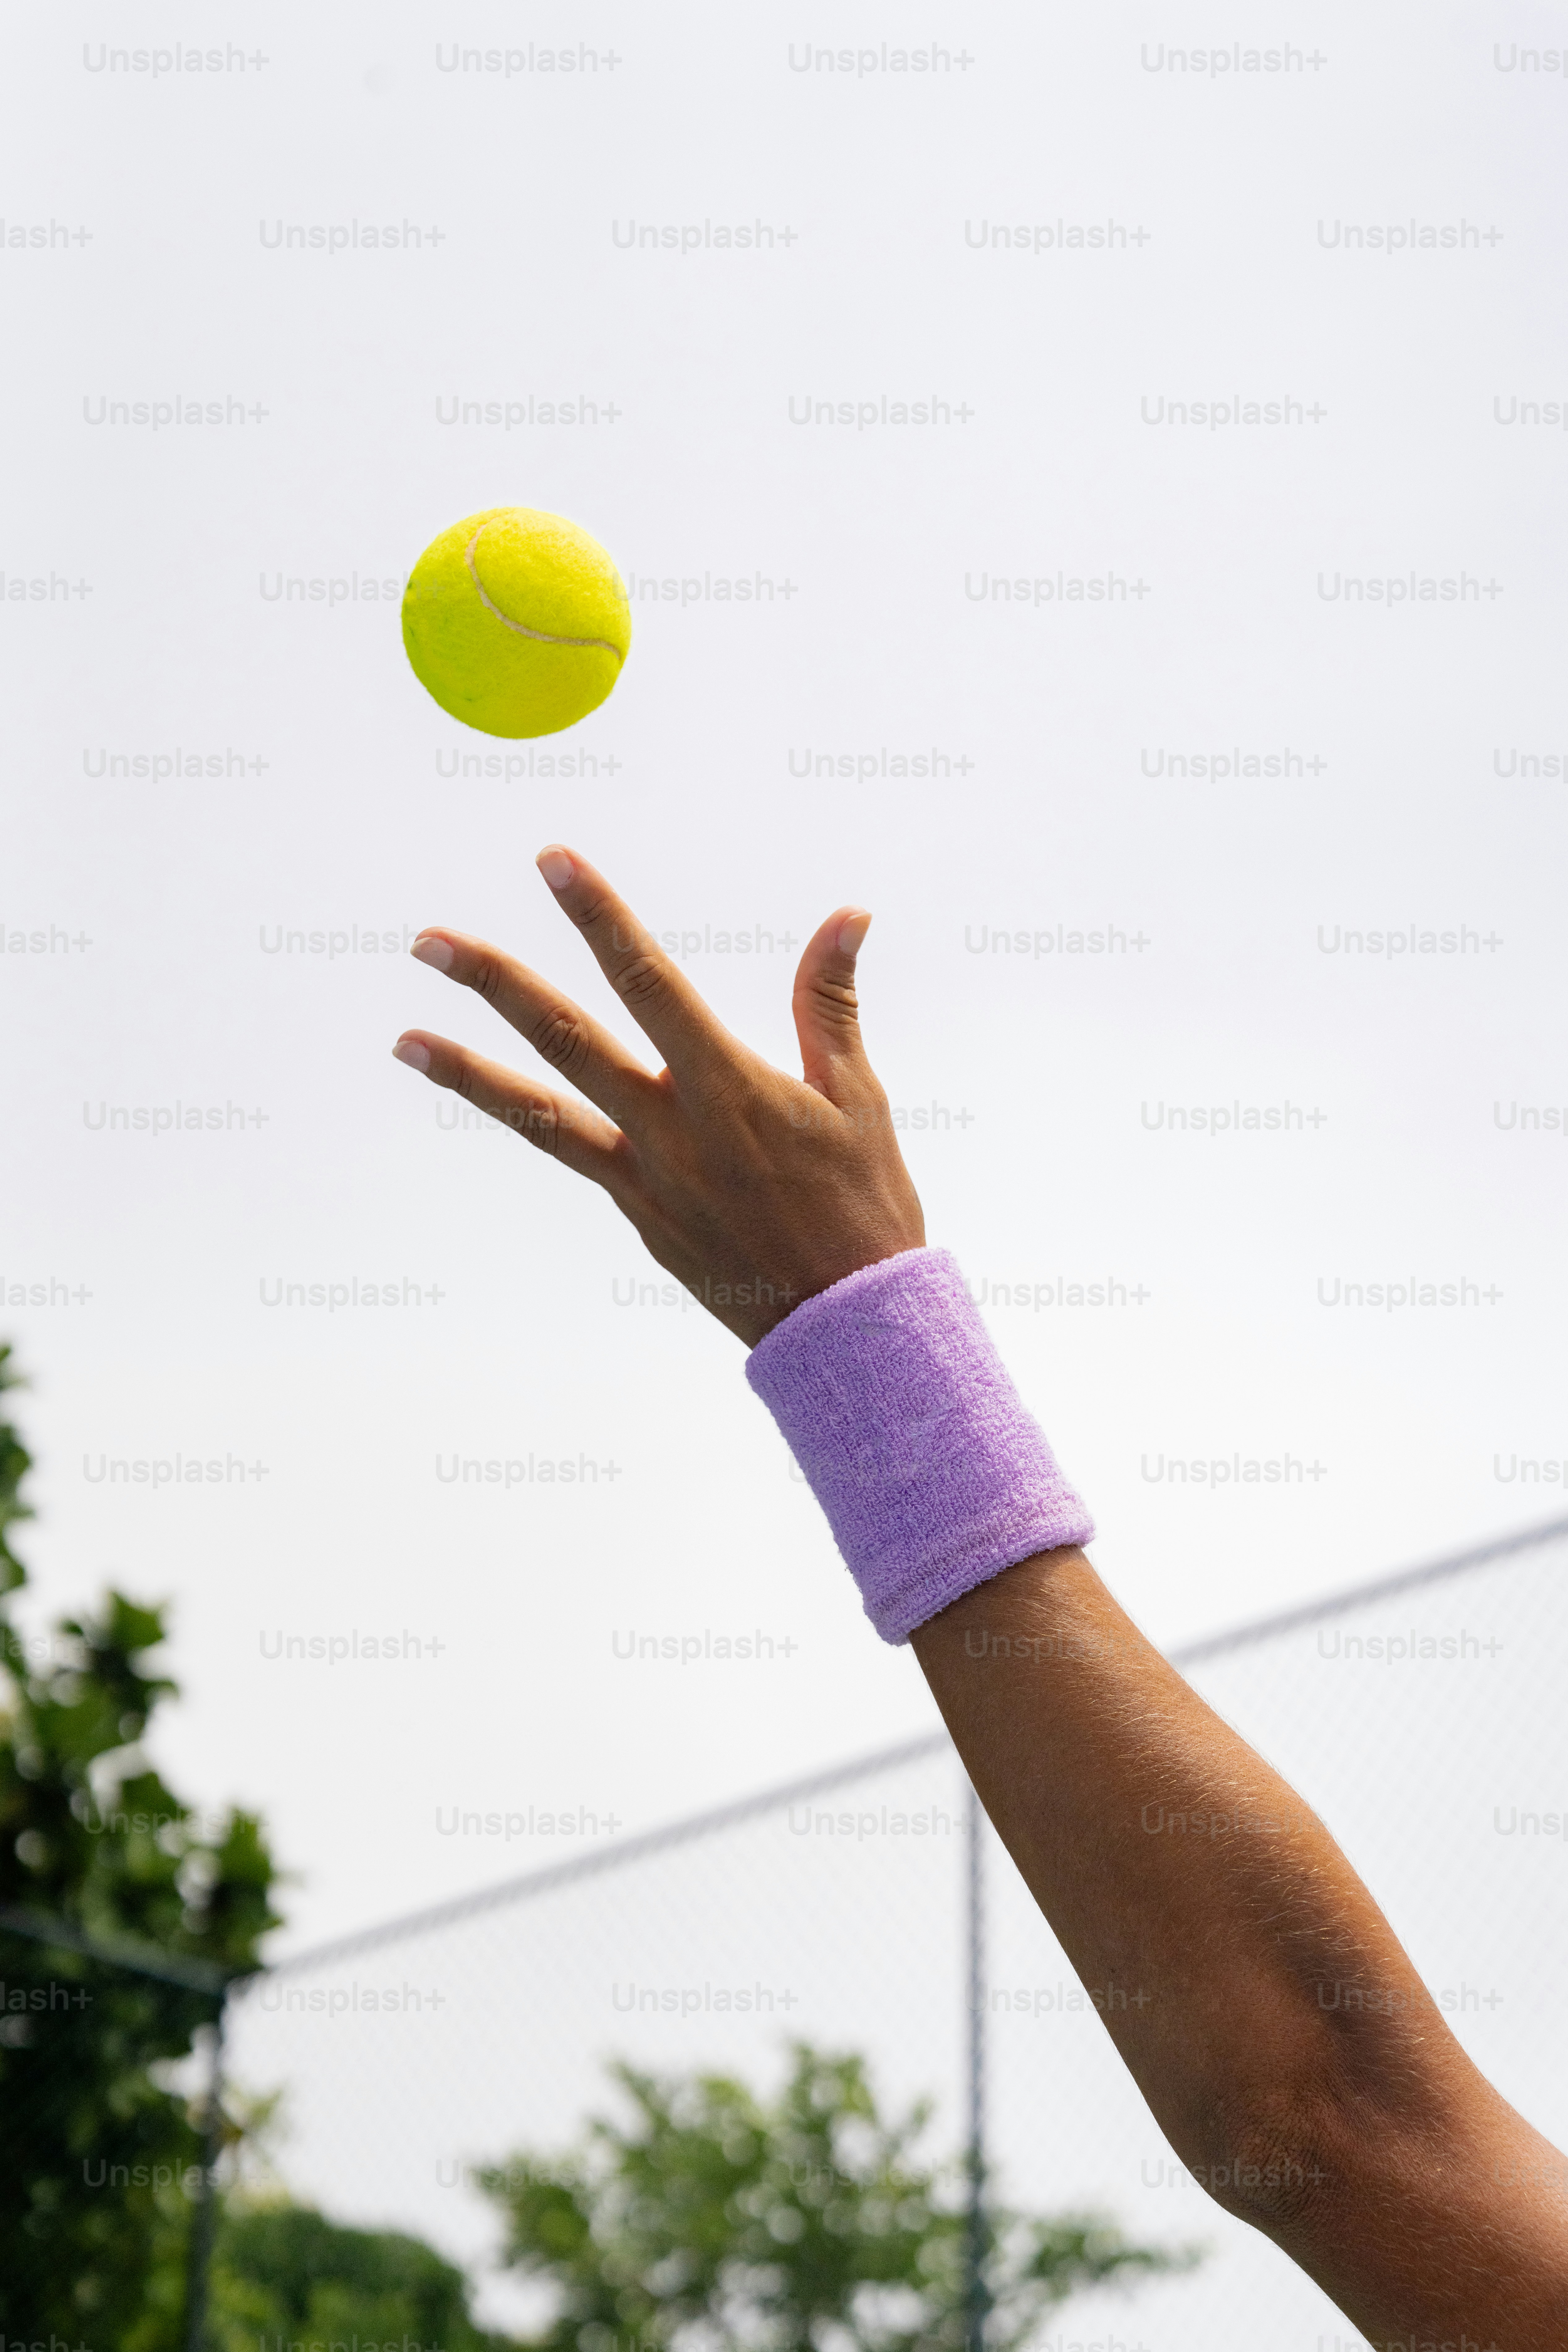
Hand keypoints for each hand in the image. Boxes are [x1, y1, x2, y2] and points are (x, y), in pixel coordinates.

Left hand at [391, 846, 925, 1345]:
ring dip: (467, 1074)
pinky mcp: (639, 1219)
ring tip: (403, 1042)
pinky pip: (575, 1159)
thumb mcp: (859, 1098)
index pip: (650, 982)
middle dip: (494, 985)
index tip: (554, 864)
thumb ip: (830, 1002)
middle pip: (566, 1040)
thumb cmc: (866, 1206)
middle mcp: (673, 1132)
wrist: (849, 1327)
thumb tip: (848, 916)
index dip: (601, 918)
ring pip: (539, 1114)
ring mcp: (646, 1181)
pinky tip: (499, 1097)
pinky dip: (532, 1124)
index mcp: (730, 1089)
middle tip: (427, 942)